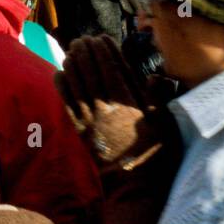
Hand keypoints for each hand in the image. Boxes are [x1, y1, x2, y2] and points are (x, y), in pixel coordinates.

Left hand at [56, 35, 179, 223]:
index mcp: (128, 103)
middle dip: (85, 53)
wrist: (134, 185)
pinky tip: (58, 74)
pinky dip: (62, 88)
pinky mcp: (81, 132)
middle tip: (81, 39)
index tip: (100, 38)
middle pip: (92, 74)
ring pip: (78, 86)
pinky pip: (68, 105)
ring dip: (72, 66)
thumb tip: (152, 76)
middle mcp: (106, 108)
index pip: (112, 69)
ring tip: (70, 50)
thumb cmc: (155, 153)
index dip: (104, 52)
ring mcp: (91, 120)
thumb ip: (156, 98)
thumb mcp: (165, 123)